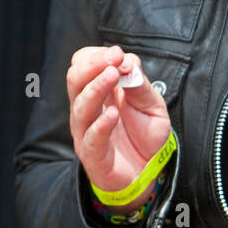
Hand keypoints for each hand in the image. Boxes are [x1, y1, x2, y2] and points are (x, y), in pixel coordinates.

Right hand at [67, 45, 170, 195]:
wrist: (147, 173)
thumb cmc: (144, 136)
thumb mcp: (152, 104)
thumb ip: (140, 84)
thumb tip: (128, 61)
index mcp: (99, 91)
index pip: (82, 64)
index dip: (97, 56)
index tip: (118, 54)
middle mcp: (87, 108)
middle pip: (75, 80)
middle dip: (93, 65)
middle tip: (113, 59)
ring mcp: (87, 131)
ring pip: (81, 106)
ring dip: (96, 88)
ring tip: (112, 76)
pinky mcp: (93, 154)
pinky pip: (92, 137)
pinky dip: (101, 124)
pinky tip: (112, 114)